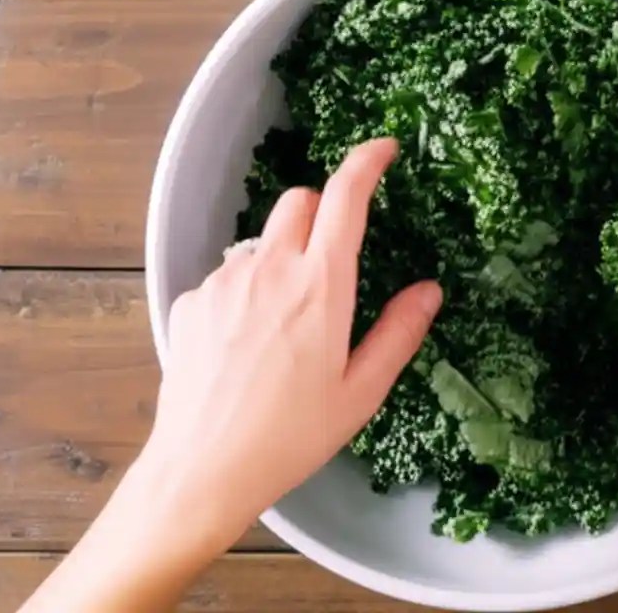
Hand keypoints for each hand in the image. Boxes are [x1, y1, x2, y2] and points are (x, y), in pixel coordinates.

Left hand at [142, 137, 441, 545]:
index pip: (344, 198)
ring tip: (286, 324)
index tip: (383, 150)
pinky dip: (245, 292)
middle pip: (298, 201)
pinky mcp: (189, 302)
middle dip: (321, 211)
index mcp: (321, 287)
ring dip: (282, 258)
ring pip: (260, 242)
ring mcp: (223, 282)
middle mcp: (269, 270)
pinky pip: (227, 276)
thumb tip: (427, 290)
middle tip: (334, 260)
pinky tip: (247, 345)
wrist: (203, 469)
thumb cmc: (291, 437)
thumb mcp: (361, 392)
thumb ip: (398, 333)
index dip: (366, 163)